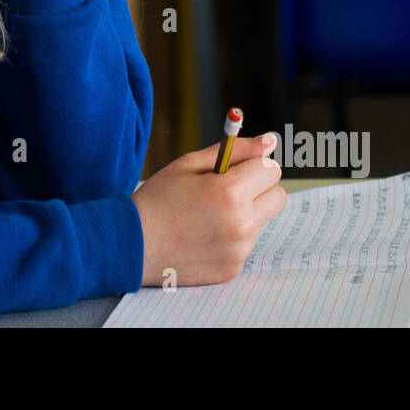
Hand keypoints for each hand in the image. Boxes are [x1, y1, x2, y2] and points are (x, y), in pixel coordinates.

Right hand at [131, 134, 286, 287]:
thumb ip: (235, 150)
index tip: (236, 168)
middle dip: (259, 188)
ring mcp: (238, 250)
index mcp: (231, 192)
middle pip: (277, 197)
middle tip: (229, 189)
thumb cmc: (159, 198)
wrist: (132, 243)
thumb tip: (270, 140)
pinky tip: (203, 235)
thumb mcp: (190, 164)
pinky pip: (245, 244)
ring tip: (207, 215)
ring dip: (244, 214)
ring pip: (260, 221)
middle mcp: (241, 224)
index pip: (271, 169)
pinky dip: (231, 238)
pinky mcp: (232, 269)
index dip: (253, 165)